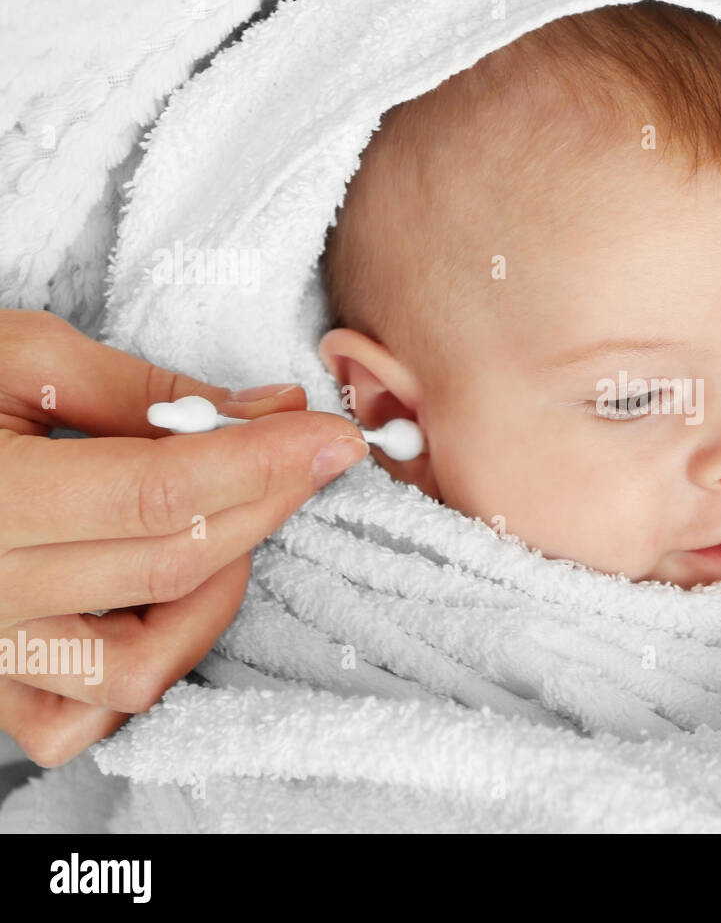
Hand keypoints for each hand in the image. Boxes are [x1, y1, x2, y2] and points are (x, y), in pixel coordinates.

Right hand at [0, 310, 368, 766]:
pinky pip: (80, 721)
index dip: (263, 463)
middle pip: (172, 564)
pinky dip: (143, 670)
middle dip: (268, 505)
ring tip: (228, 525)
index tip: (331, 437)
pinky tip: (162, 602)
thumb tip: (267, 413)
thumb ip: (147, 393)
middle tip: (313, 457)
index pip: (161, 493)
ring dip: (213, 596)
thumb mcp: (20, 359)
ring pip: (138, 666)